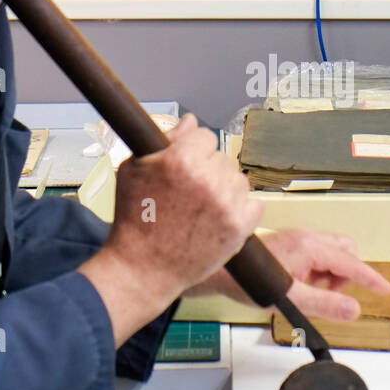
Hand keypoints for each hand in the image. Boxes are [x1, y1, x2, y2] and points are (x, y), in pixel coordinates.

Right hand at [82, 114, 263, 343]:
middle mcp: (207, 179)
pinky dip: (242, 211)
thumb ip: (166, 140)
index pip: (205, 136)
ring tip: (201, 209)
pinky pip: (255, 205)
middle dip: (208, 171)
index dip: (194, 150)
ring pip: (239, 181)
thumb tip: (191, 122)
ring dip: (225, 190)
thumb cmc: (134, 220)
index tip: (186, 166)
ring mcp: (226, 204)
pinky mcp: (239, 228)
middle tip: (189, 194)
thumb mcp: (134, 170)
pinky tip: (219, 219)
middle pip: (223, 158)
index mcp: (180, 159)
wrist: (143, 267)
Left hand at [192, 228, 389, 320]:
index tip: (385, 288)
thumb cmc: (248, 279)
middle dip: (345, 275)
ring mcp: (298, 239)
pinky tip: (299, 284)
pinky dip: (317, 271)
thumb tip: (353, 309)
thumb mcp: (291, 298)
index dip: (371, 278)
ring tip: (308, 290)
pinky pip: (317, 255)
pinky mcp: (290, 243)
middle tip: (328, 294)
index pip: (352, 264)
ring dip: (330, 274)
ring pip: (332, 253)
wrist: (222, 270)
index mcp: (311, 247)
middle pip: (346, 252)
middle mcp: (307, 238)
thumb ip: (324, 304)